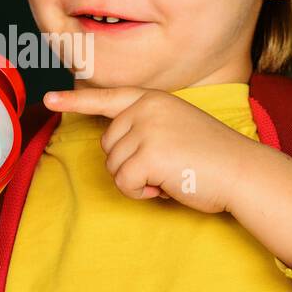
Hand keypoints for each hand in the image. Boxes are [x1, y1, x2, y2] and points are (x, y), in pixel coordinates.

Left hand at [42, 86, 253, 213]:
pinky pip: (124, 183)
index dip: (76, 101)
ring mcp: (146, 130)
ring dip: (137, 180)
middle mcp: (146, 108)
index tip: (49, 99)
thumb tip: (116, 145)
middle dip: (129, 163)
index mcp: (153, 99)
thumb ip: (148, 126)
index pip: (108, 98)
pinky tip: (167, 186)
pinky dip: (141, 193)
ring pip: (114, 166)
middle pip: (108, 144)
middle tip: (165, 166)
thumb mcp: (177, 127)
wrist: (243, 171)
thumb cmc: (213, 157)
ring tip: (171, 175)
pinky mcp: (148, 155)